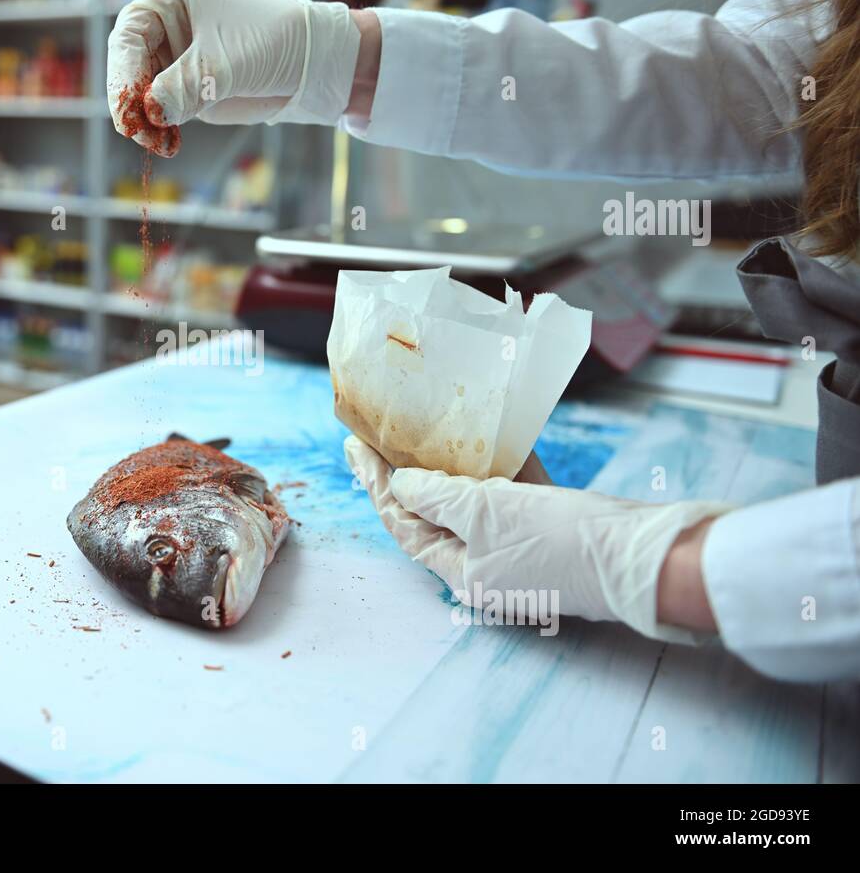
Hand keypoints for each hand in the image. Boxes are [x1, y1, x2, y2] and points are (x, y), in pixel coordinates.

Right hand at [106, 0, 362, 153]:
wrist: (308, 66)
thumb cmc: (272, 42)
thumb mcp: (225, 62)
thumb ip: (186, 85)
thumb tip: (152, 111)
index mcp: (170, 2)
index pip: (130, 34)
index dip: (123, 69)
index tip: (129, 102)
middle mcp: (166, 29)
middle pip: (128, 66)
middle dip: (130, 99)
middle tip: (135, 129)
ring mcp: (174, 62)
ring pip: (141, 95)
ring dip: (144, 121)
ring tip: (155, 142)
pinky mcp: (186, 91)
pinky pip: (161, 113)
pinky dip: (159, 131)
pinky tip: (166, 145)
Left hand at [344, 435, 730, 640]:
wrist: (644, 552)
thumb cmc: (559, 539)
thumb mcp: (485, 513)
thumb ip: (437, 496)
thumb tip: (401, 485)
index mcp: (464, 572)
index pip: (404, 525)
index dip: (376, 485)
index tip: (355, 445)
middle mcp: (487, 564)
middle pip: (434, 513)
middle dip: (406, 474)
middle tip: (377, 436)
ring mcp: (521, 546)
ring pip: (475, 500)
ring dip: (451, 465)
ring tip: (422, 428)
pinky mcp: (552, 525)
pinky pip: (515, 491)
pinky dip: (502, 464)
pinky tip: (491, 434)